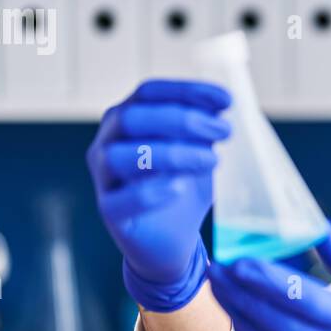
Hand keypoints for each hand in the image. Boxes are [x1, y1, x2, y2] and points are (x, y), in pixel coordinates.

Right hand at [87, 79, 230, 311]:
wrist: (171, 239)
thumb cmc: (183, 186)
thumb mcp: (199, 151)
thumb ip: (204, 131)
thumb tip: (220, 108)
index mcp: (128, 116)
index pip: (149, 92)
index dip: (186, 91)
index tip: (227, 101)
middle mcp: (108, 141)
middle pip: (132, 118)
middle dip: (182, 120)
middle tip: (224, 131)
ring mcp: (103, 176)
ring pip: (120, 155)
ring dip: (171, 153)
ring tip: (212, 159)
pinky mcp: (108, 210)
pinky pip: (120, 199)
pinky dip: (150, 191)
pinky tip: (179, 187)